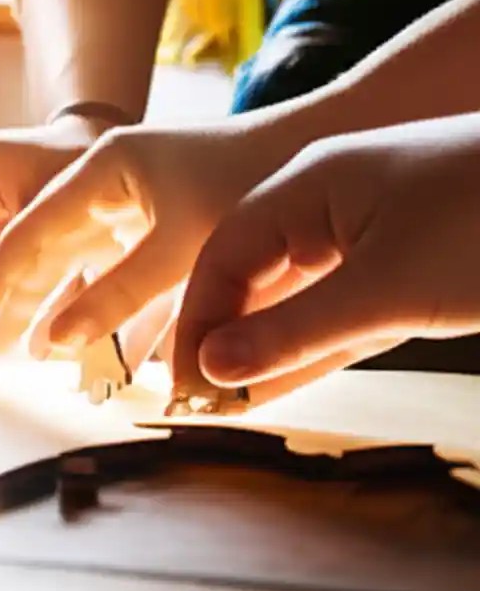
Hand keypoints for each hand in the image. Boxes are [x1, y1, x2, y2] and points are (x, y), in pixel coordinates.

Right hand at [0, 118, 295, 361]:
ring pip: (71, 262)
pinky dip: (92, 307)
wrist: (323, 151)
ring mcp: (132, 203)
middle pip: (42, 245)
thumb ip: (117, 293)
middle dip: (11, 295)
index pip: (31, 227)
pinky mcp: (157, 227)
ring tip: (14, 352)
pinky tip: (77, 344)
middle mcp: (108, 181)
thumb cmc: (256, 186)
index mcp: (103, 168)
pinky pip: (108, 272)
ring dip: (46, 306)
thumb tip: (55, 341)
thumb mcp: (185, 243)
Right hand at [173, 114, 479, 404]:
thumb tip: (211, 368)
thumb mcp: (385, 290)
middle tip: (196, 402)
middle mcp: (329, 205)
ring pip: (296, 301)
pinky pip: (342, 316)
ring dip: (263, 351)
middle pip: (253, 276)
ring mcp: (370, 236)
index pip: (225, 254)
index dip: (197, 319)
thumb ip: (293, 331)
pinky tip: (277, 388)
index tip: (182, 380)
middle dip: (223, 338)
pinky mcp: (408, 269)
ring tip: (225, 406)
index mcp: (309, 184)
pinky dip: (311, 351)